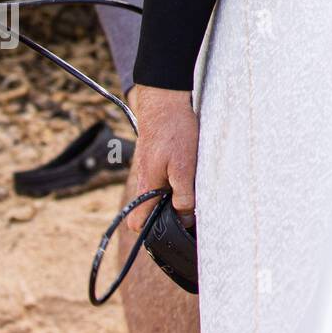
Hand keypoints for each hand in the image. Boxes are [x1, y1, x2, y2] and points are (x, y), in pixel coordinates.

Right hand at [126, 84, 198, 231]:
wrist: (166, 101)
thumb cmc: (174, 131)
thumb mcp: (184, 167)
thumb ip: (183, 195)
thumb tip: (184, 219)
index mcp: (146, 187)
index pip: (137, 223)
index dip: (153, 232)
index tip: (175, 230)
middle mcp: (144, 180)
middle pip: (150, 210)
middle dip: (169, 213)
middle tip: (191, 208)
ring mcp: (149, 169)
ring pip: (159, 193)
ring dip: (176, 195)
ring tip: (194, 187)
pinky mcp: (156, 159)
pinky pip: (164, 179)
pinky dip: (177, 180)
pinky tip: (191, 171)